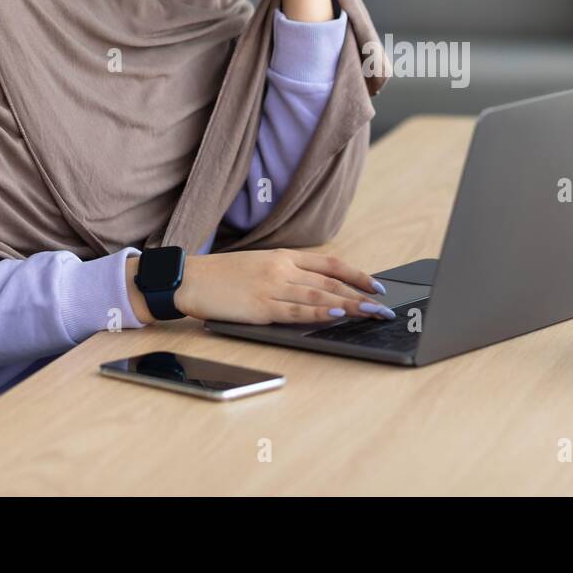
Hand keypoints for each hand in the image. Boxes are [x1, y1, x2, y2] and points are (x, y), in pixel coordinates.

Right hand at [174, 248, 392, 324]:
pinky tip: (336, 315)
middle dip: (361, 295)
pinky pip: (296, 311)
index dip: (357, 275)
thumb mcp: (259, 264)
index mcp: (284, 256)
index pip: (330, 264)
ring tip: (372, 312)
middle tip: (384, 306)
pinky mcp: (261, 306)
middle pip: (330, 281)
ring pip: (319, 296)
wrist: (189, 279)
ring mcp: (272, 287)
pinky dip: (318, 313)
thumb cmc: (222, 276)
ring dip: (349, 306)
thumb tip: (318, 290)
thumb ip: (287, 273)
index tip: (377, 286)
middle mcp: (282, 268)